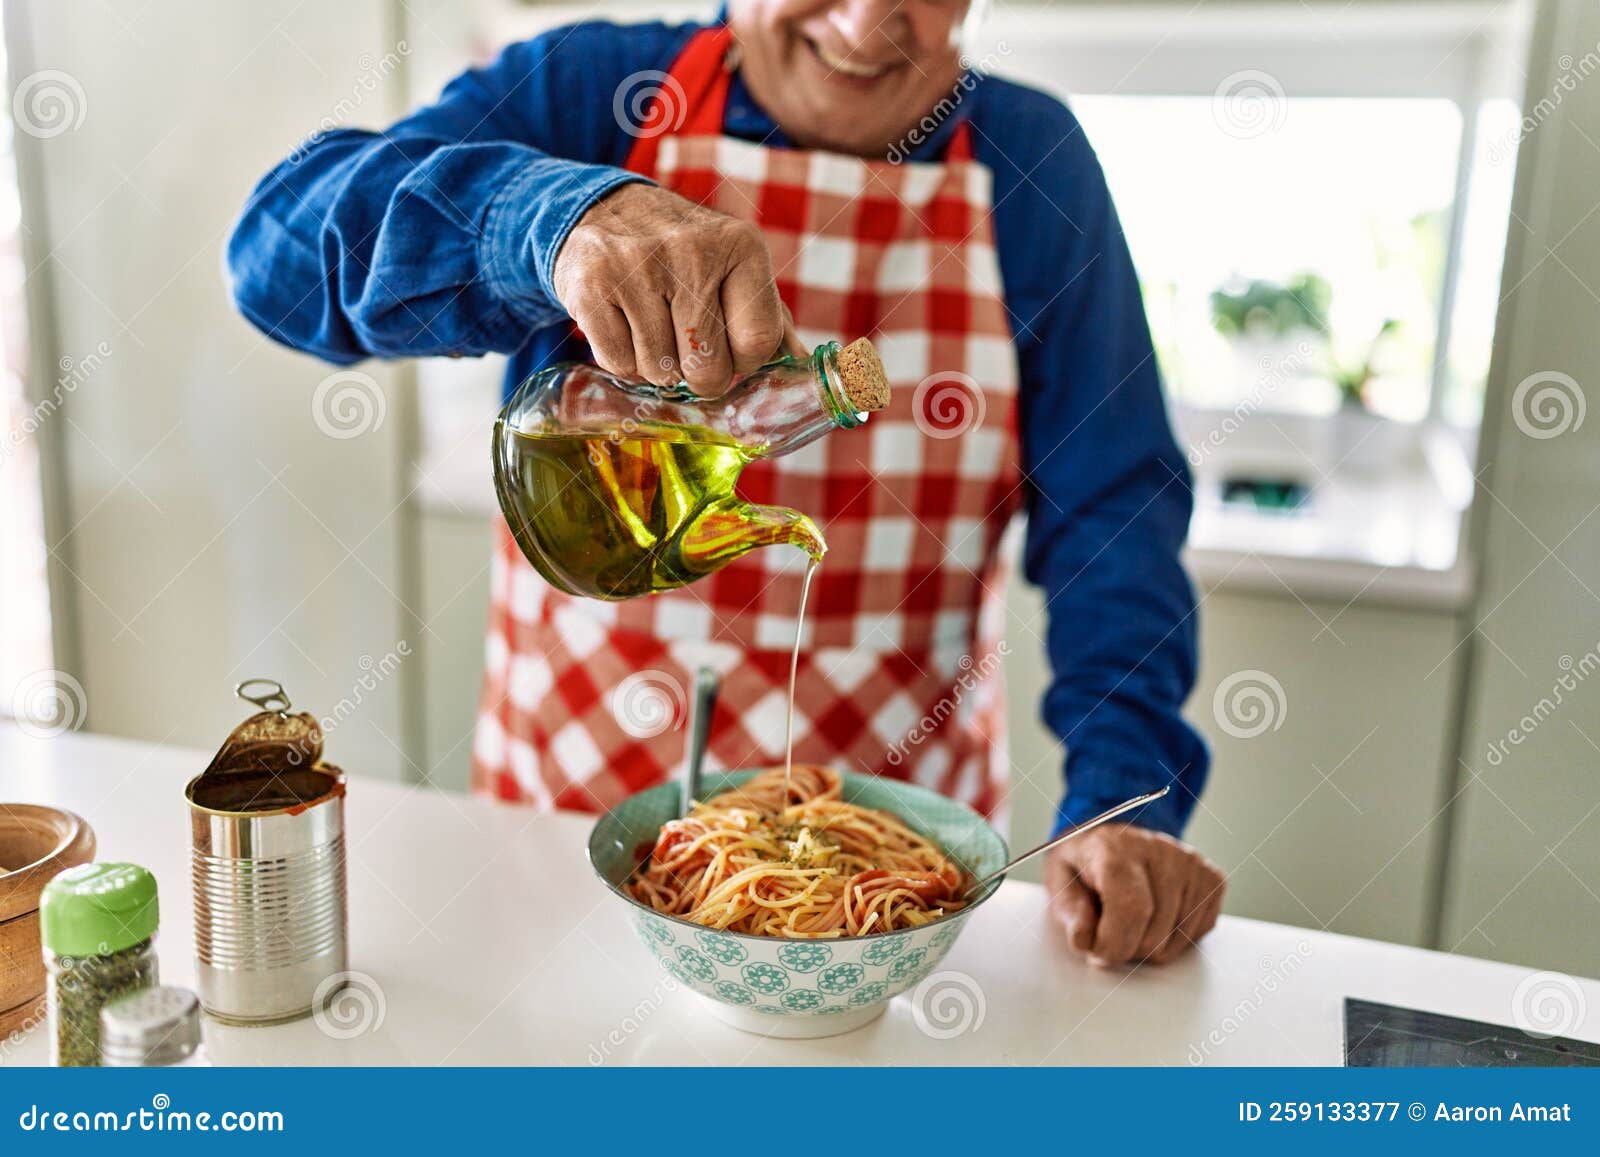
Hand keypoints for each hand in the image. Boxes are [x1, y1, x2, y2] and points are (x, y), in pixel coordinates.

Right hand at [552, 182, 802, 395]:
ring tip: (652, 326)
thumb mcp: (735, 268)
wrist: (604, 210)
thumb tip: (803, 367)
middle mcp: (691, 250)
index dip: (743, 362)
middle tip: (688, 348)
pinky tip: (624, 325)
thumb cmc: (683, 256)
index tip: (729, 351)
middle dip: (699, 374)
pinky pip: (619, 364)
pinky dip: (623, 360)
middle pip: (708, 368)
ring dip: (658, 367)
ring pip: (661, 372)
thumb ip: (771, 320)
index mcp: (741, 246)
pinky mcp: (592, 285)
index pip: (758, 343)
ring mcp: (638, 266)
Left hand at [1044, 823, 1224, 966]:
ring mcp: (1190, 862)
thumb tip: (1084, 939)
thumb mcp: (1061, 882)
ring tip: (1131, 923)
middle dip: (1128, 948)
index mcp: (1116, 847)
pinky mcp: (1211, 877)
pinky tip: (1156, 917)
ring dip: (1151, 946)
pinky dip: (1175, 938)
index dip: (1114, 944)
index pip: (1131, 908)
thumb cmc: (1085, 864)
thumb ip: (1071, 912)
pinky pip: (1198, 931)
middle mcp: (1160, 850)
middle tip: (1110, 933)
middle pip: (1155, 932)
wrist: (1112, 839)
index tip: (1098, 951)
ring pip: (1177, 939)